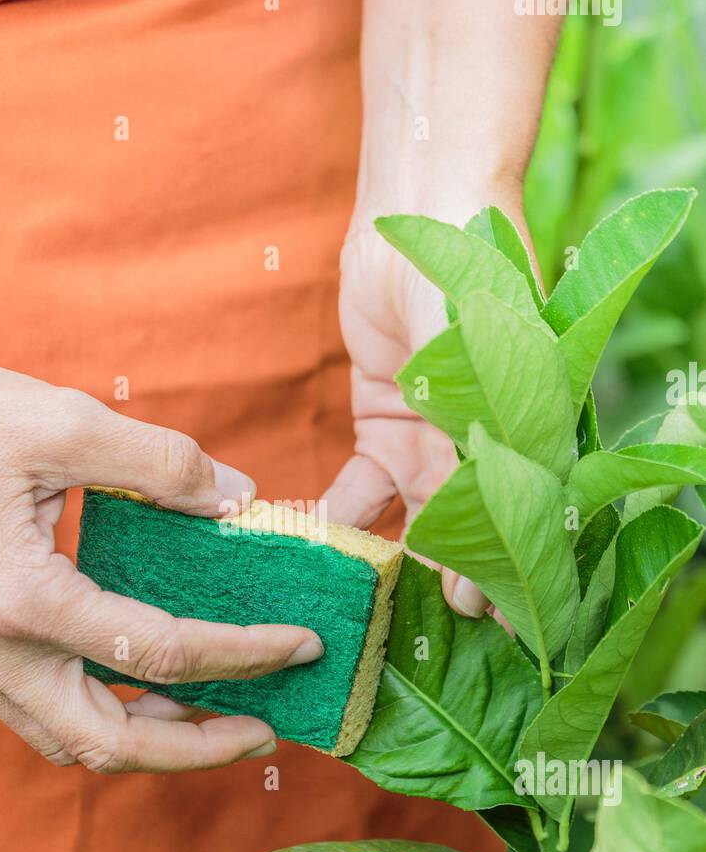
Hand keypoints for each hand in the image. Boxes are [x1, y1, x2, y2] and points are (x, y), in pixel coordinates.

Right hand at [0, 337, 322, 772]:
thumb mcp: (61, 420)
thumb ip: (161, 463)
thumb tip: (239, 501)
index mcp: (23, 599)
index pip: (158, 653)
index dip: (243, 653)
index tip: (301, 643)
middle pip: (107, 746)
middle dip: (197, 750)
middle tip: (264, 730)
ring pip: (68, 740)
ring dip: (146, 740)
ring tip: (210, 713)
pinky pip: (39, 710)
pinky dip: (101, 710)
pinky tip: (137, 679)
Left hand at [326, 178, 537, 618]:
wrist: (426, 211)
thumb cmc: (476, 289)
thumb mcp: (480, 388)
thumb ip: (471, 473)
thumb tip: (471, 564)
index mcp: (531, 444)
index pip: (528, 531)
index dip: (513, 584)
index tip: (497, 638)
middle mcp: (486, 452)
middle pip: (469, 538)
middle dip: (446, 590)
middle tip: (414, 640)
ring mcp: (434, 439)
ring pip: (414, 523)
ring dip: (391, 563)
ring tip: (360, 607)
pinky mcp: (383, 419)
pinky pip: (363, 487)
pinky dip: (341, 517)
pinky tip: (319, 548)